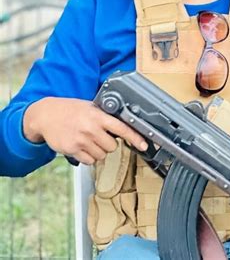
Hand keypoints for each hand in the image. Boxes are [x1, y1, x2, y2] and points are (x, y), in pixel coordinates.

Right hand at [23, 97, 147, 164]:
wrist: (46, 115)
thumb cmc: (70, 109)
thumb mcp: (90, 107)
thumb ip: (105, 116)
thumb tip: (123, 125)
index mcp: (98, 116)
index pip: (122, 128)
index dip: (135, 137)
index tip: (144, 144)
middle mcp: (91, 129)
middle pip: (112, 146)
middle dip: (109, 143)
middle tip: (99, 136)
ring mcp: (81, 140)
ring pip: (102, 155)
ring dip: (98, 151)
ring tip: (89, 140)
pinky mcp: (72, 150)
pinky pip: (89, 161)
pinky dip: (89, 157)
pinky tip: (82, 146)